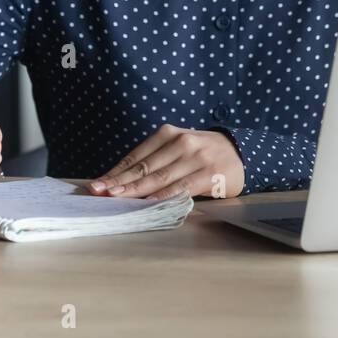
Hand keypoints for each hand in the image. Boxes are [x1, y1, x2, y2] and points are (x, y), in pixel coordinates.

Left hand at [87, 124, 244, 200]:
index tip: (97, 184)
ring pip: (159, 177)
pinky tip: (147, 203)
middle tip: (98, 192)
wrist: (241, 153)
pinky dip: (162, 196)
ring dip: (135, 190)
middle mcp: (180, 142)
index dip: (115, 171)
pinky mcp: (208, 174)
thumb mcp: (178, 148)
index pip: (136, 156)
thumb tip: (122, 181)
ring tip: (116, 198)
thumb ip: (155, 160)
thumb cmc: (202, 154)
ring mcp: (195, 158)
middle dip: (119, 182)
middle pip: (144, 167)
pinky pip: (180, 187)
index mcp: (168, 134)